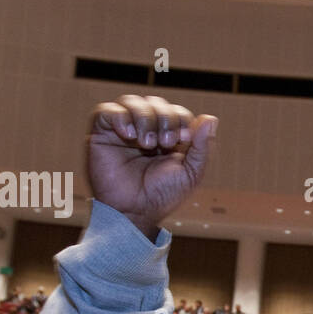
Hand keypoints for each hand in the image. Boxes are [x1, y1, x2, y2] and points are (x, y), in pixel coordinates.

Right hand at [86, 95, 217, 239]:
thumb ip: (202, 147)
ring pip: (133, 102)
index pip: (176, 111)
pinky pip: (107, 111)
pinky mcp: (102, 133)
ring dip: (145, 118)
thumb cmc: (162, 196)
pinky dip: (121, 117)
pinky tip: (130, 136)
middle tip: (164, 143)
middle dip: (165, 118)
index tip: (182, 139)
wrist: (134, 212)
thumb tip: (211, 117)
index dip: (181, 119)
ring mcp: (123, 129)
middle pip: (156, 103)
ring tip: (146, 143)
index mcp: (167, 136)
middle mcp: (145, 130)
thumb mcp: (191, 173)